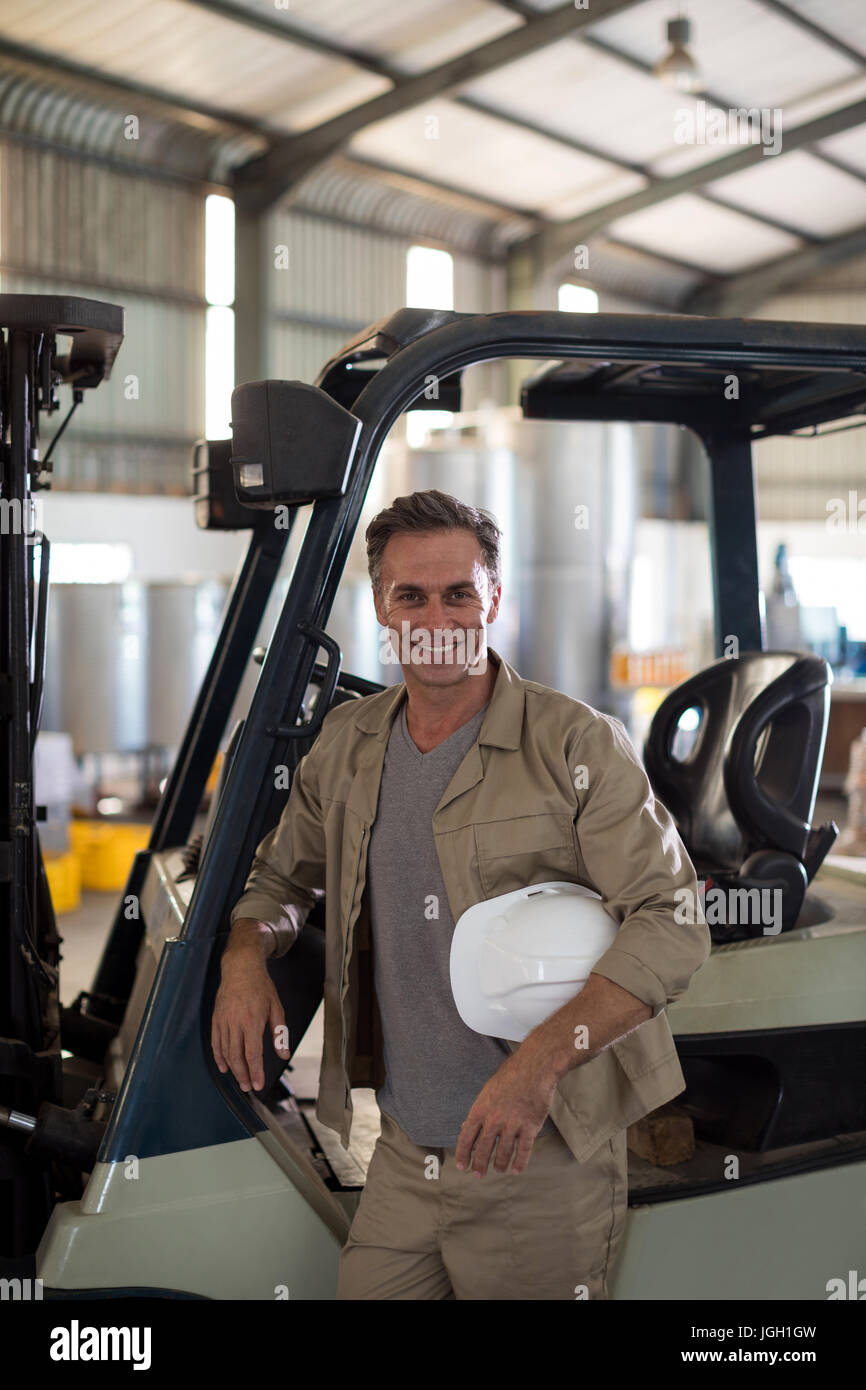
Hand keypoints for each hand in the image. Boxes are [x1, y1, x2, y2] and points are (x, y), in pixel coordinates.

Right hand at [211, 946, 289, 1092]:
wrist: (241, 967)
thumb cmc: (261, 987)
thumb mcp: (276, 1008)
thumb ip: (279, 1033)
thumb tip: (284, 1054)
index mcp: (252, 1020)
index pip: (253, 1053)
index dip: (255, 1071)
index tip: (258, 1084)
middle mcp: (235, 1022)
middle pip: (237, 1056)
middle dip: (242, 1074)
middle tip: (248, 1087)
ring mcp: (223, 1021)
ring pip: (225, 1051)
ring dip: (232, 1068)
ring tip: (239, 1080)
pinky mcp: (216, 1018)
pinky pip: (215, 1042)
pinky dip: (218, 1056)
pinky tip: (224, 1066)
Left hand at [455, 1049, 557, 1177]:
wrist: (534, 1068)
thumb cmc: (511, 1075)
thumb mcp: (488, 1090)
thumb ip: (480, 1110)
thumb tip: (468, 1126)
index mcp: (480, 1109)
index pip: (466, 1137)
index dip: (463, 1154)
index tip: (462, 1166)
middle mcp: (494, 1119)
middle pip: (483, 1149)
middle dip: (480, 1164)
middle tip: (478, 1174)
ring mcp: (512, 1124)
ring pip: (503, 1153)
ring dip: (500, 1164)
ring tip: (499, 1169)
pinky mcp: (530, 1127)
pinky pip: (523, 1151)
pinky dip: (520, 1163)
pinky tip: (516, 1169)